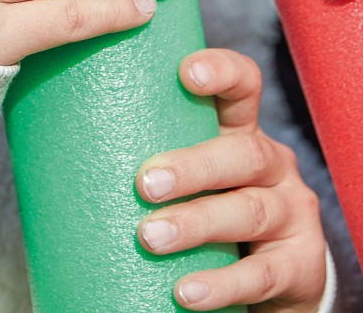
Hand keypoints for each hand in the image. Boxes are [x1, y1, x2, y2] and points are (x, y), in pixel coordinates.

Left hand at [136, 49, 326, 311]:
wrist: (276, 282)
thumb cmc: (213, 215)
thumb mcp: (197, 179)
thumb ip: (159, 158)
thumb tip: (61, 148)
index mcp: (243, 132)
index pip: (244, 87)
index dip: (222, 73)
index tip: (186, 71)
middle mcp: (274, 165)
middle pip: (243, 153)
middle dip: (193, 166)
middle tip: (145, 183)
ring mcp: (292, 213)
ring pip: (248, 210)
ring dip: (197, 224)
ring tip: (150, 238)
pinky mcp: (302, 265)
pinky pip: (261, 274)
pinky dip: (222, 284)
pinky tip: (186, 292)